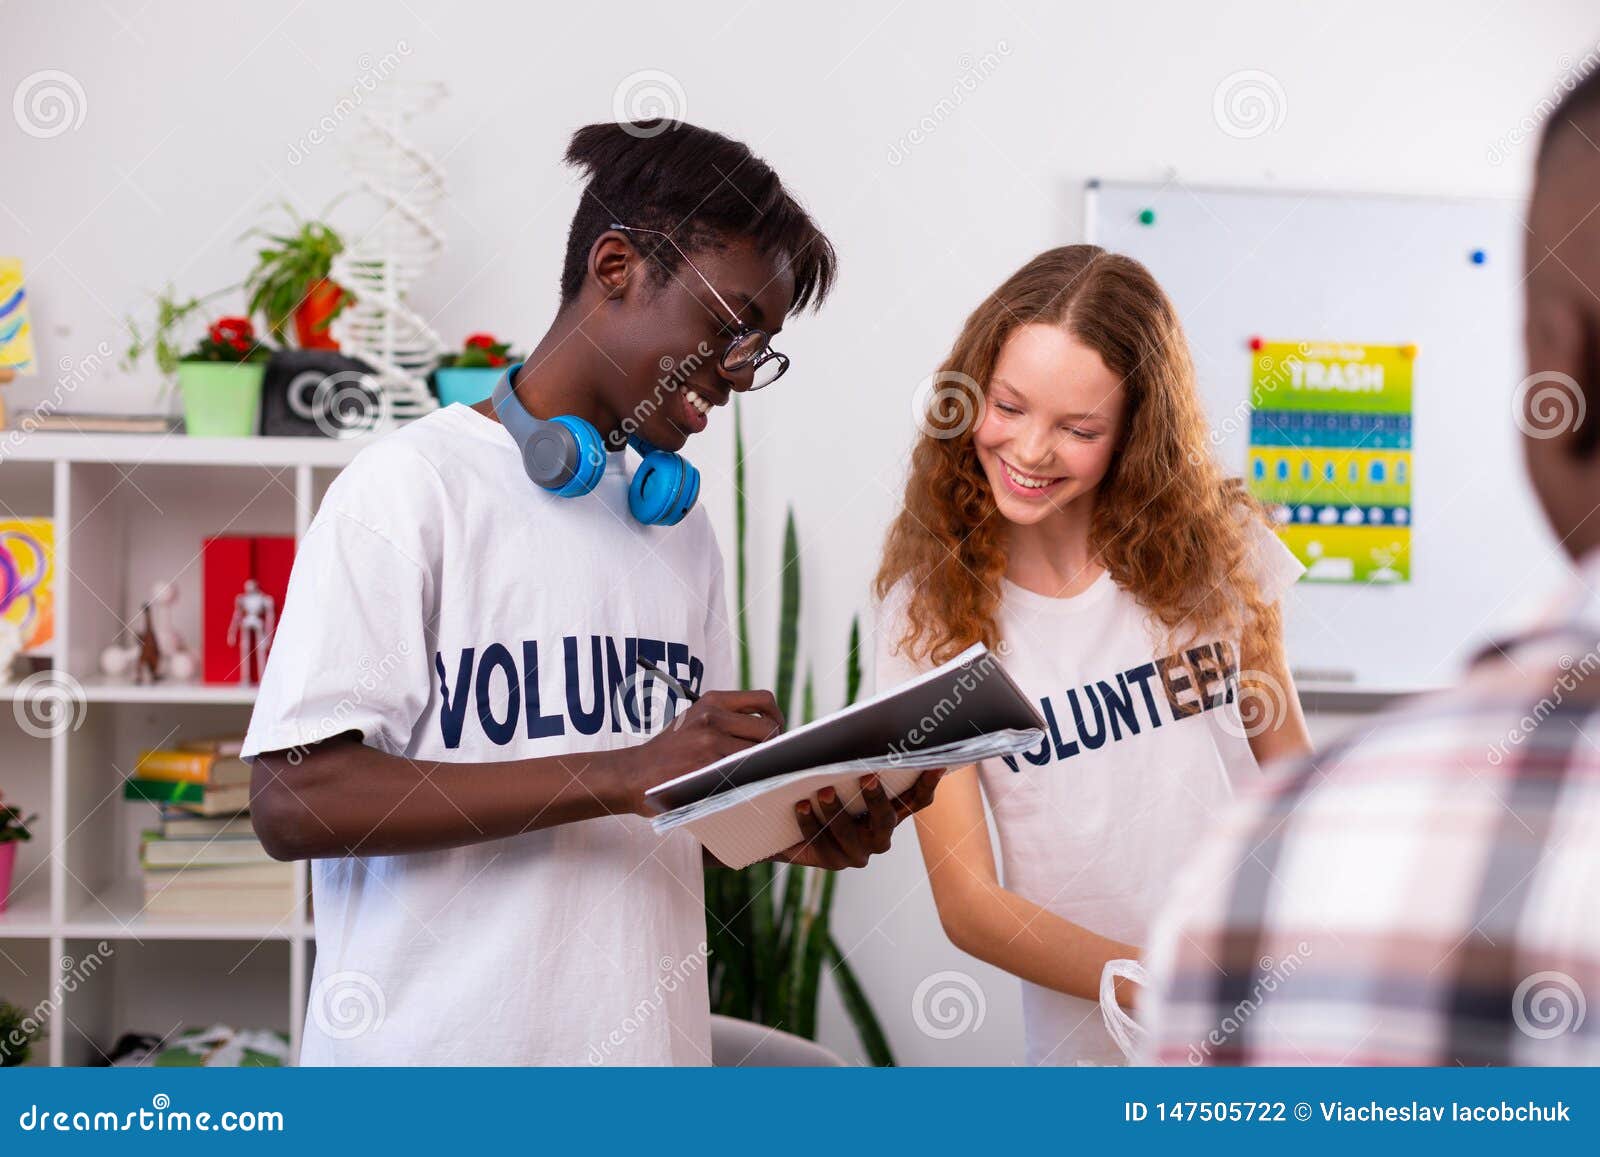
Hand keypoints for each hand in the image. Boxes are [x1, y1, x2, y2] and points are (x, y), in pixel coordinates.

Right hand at [624, 689, 783, 815]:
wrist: (633, 774)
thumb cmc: (669, 752)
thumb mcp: (694, 721)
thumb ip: (727, 719)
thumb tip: (771, 731)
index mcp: (712, 701)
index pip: (764, 700)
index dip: (777, 717)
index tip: (776, 733)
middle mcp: (712, 716)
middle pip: (768, 728)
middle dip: (773, 747)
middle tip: (766, 761)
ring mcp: (709, 742)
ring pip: (759, 752)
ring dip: (761, 766)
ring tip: (753, 775)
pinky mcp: (706, 767)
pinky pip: (744, 772)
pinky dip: (749, 779)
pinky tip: (742, 785)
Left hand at [770, 770, 945, 869]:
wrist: (794, 828)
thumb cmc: (827, 792)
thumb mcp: (844, 777)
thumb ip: (858, 763)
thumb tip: (868, 729)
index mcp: (891, 814)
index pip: (917, 801)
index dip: (927, 784)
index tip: (934, 763)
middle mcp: (880, 837)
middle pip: (886, 820)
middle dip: (876, 798)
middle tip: (866, 776)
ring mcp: (858, 853)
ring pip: (850, 835)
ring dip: (836, 812)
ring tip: (822, 791)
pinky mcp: (833, 862)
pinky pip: (822, 844)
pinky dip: (811, 823)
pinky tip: (801, 806)